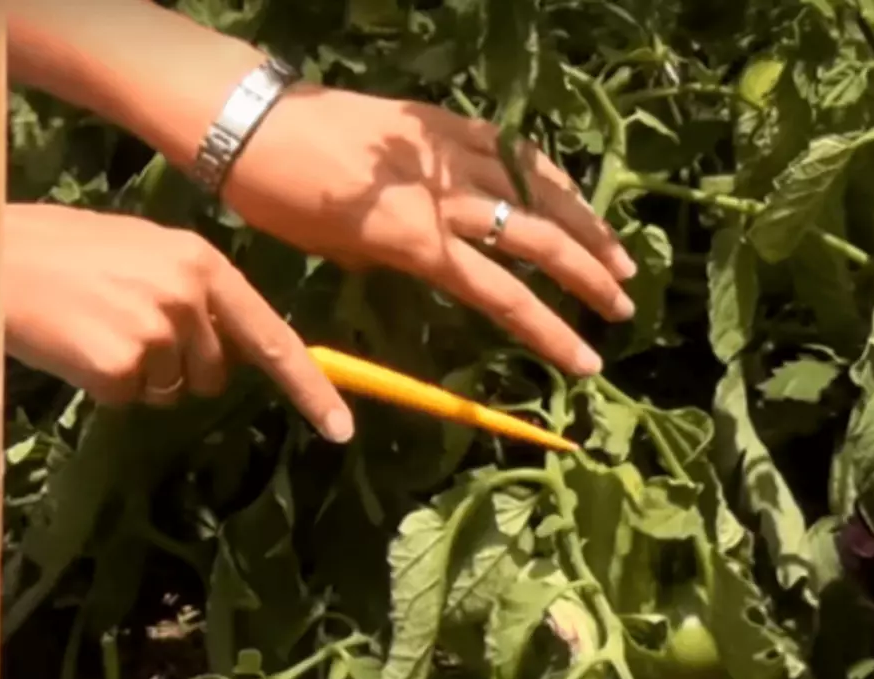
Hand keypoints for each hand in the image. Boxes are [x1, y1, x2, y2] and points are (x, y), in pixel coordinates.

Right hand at [4, 203, 354, 442]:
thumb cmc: (62, 250)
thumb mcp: (144, 253)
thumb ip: (198, 294)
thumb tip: (233, 346)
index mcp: (204, 263)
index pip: (274, 339)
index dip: (311, 390)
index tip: (340, 430)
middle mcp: (192, 294)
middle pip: (215, 375)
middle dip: (179, 368)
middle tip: (122, 325)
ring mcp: (160, 329)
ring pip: (170, 391)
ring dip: (138, 375)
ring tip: (93, 326)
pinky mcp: (122, 362)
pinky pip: (130, 398)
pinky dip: (104, 384)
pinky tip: (75, 344)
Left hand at [221, 86, 636, 376]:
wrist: (249, 121)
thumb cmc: (279, 200)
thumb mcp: (339, 250)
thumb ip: (398, 260)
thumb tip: (433, 263)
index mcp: (417, 242)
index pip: (504, 296)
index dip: (552, 333)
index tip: (588, 361)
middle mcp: (445, 199)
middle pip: (536, 242)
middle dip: (587, 278)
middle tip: (624, 306)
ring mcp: (448, 154)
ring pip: (536, 190)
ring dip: (584, 224)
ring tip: (620, 254)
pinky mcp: (441, 123)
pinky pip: (507, 148)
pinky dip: (545, 173)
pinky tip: (569, 191)